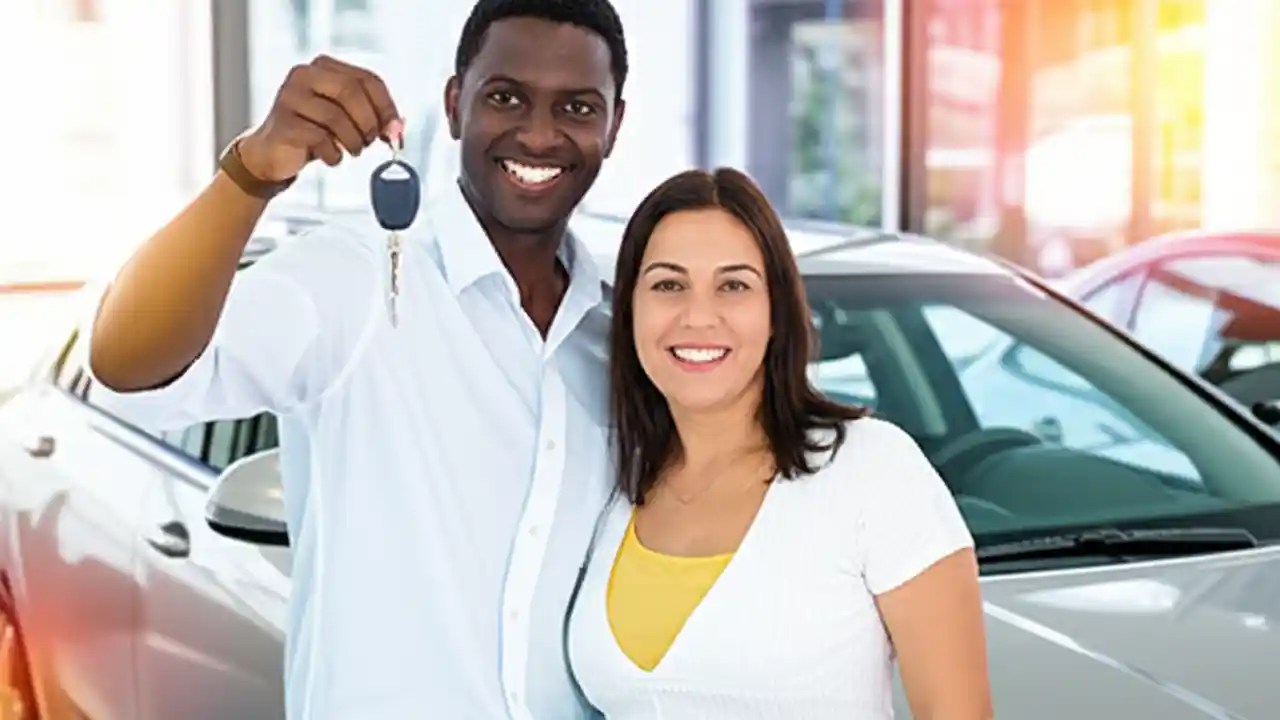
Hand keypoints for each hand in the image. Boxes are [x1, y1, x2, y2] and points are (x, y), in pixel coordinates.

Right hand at [238, 54, 403, 181]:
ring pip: (336, 116)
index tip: (394, 129)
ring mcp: (290, 97)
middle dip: (369, 122)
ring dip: (354, 141)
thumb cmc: (314, 132)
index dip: (386, 106)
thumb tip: (398, 128)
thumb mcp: (346, 119)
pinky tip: (332, 157)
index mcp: (324, 66)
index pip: (367, 78)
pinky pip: (320, 138)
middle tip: (371, 141)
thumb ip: (373, 118)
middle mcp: (304, 75)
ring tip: (353, 150)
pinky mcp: (283, 123)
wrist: (273, 153)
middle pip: (351, 92)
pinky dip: (334, 153)